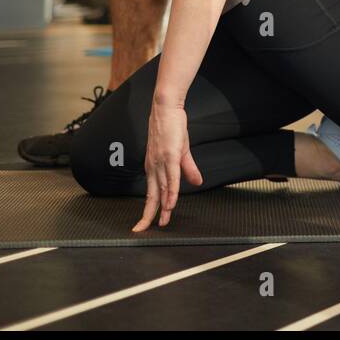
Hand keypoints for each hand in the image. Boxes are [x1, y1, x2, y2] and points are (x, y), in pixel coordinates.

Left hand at [132, 100, 202, 231]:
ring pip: (162, 190)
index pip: (151, 193)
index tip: (145, 224)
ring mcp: (161, 162)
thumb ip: (188, 169)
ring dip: (162, 207)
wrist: (166, 109)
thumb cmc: (171, 127)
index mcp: (153, 167)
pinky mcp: (170, 156)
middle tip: (142, 230)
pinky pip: (171, 178)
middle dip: (148, 215)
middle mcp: (153, 167)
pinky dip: (171, 192)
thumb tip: (197, 182)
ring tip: (162, 222)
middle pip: (151, 196)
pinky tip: (171, 203)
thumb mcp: (181, 152)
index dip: (149, 209)